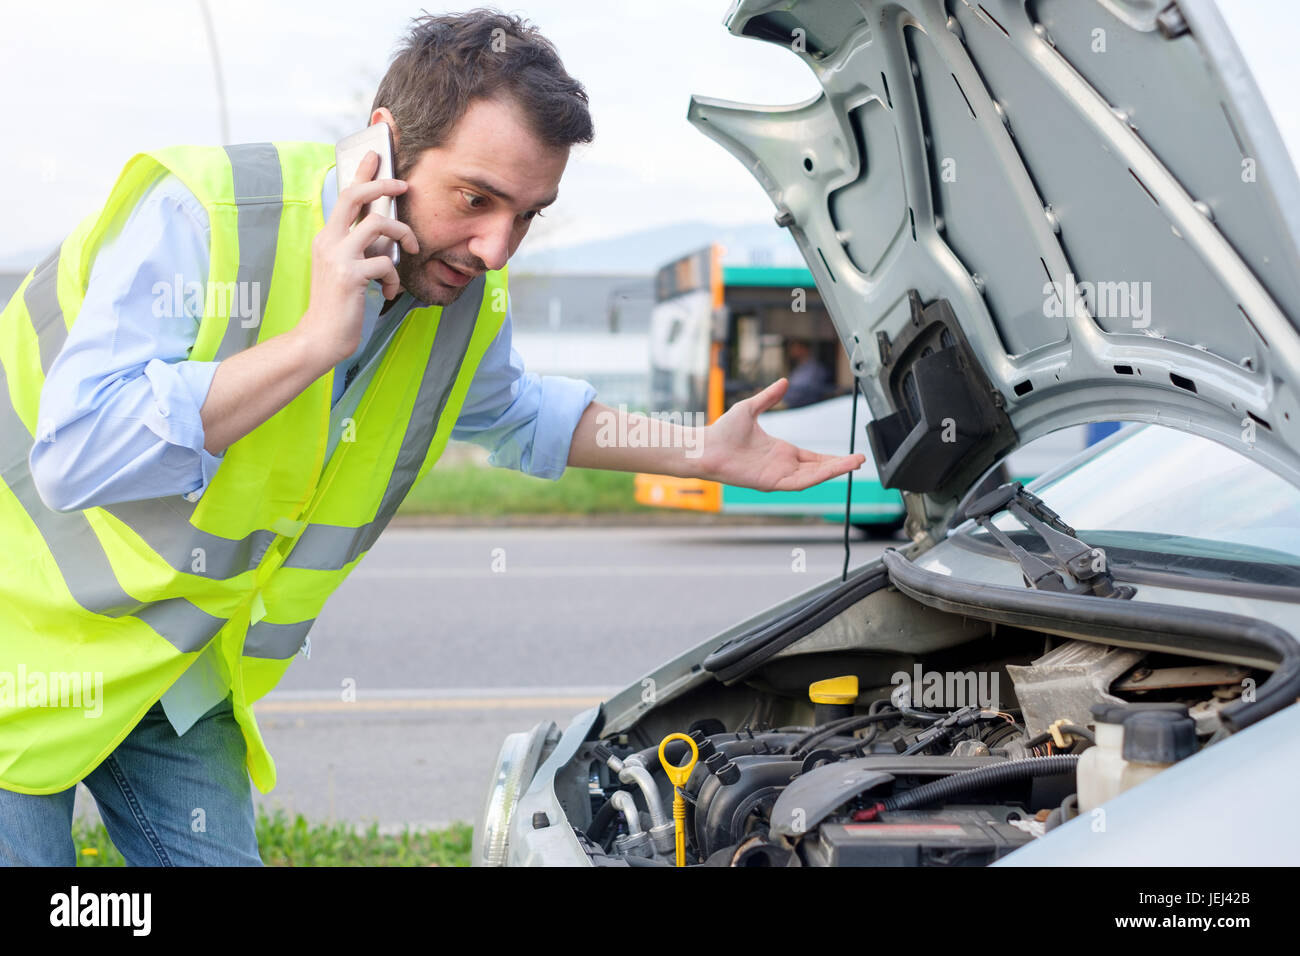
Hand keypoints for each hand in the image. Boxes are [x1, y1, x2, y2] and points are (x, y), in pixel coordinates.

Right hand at [293, 150, 418, 370]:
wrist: (320, 337)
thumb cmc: (338, 305)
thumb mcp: (345, 269)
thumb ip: (361, 249)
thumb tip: (390, 236)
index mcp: (327, 237)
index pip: (344, 194)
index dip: (361, 172)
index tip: (375, 154)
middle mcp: (329, 241)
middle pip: (355, 196)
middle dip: (382, 184)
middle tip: (403, 185)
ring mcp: (338, 257)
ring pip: (377, 225)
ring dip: (402, 234)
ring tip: (410, 249)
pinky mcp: (349, 276)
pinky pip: (385, 263)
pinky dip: (394, 277)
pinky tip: (388, 292)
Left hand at [696, 378, 865, 490]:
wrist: (705, 446)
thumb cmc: (722, 431)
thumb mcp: (750, 408)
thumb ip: (769, 397)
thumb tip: (783, 382)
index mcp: (780, 451)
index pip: (813, 458)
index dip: (832, 458)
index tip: (851, 456)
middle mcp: (781, 465)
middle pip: (818, 468)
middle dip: (840, 466)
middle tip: (861, 460)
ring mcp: (776, 475)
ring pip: (812, 477)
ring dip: (833, 471)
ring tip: (854, 464)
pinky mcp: (769, 482)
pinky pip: (797, 483)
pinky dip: (815, 478)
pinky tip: (830, 471)